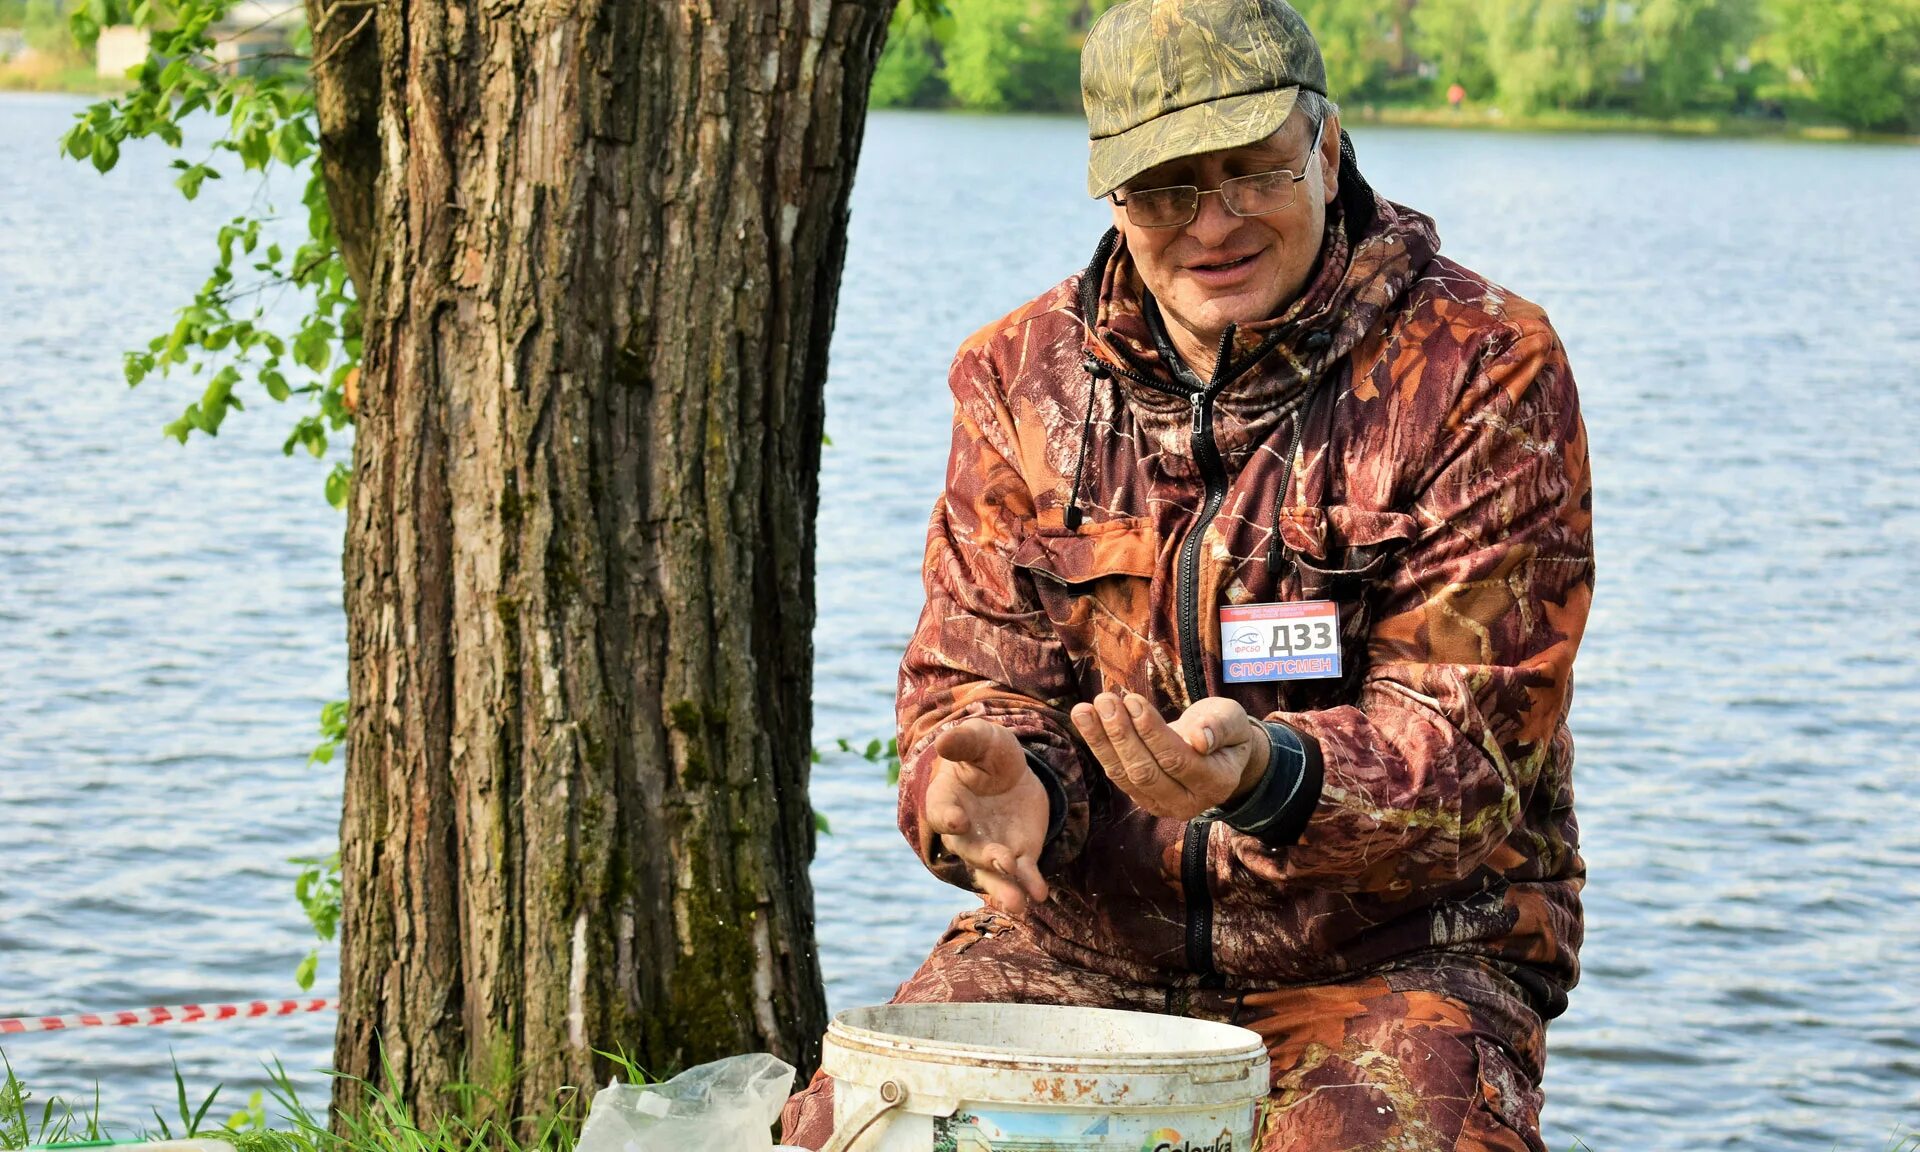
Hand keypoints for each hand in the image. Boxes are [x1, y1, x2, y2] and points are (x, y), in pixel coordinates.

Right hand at [923, 719, 1051, 914]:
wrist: (1012, 773)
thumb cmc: (987, 752)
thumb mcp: (981, 738)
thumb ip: (964, 741)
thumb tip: (943, 740)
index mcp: (946, 800)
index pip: (941, 812)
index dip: (947, 818)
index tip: (957, 821)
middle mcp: (964, 832)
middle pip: (969, 850)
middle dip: (985, 857)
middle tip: (1001, 862)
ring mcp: (991, 847)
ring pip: (993, 873)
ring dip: (1003, 888)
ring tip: (1016, 904)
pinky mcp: (1020, 855)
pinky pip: (1023, 874)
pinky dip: (1030, 884)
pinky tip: (1039, 893)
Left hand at [1070, 693, 1268, 821]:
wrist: (1218, 753)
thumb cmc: (1225, 730)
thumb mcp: (1233, 720)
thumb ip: (1219, 727)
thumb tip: (1200, 739)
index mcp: (1217, 782)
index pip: (1178, 760)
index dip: (1153, 732)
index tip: (1133, 700)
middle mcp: (1189, 802)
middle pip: (1147, 772)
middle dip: (1122, 735)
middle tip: (1105, 700)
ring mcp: (1163, 805)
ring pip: (1126, 775)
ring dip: (1102, 741)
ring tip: (1084, 710)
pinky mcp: (1142, 798)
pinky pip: (1117, 773)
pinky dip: (1099, 745)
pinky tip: (1085, 718)